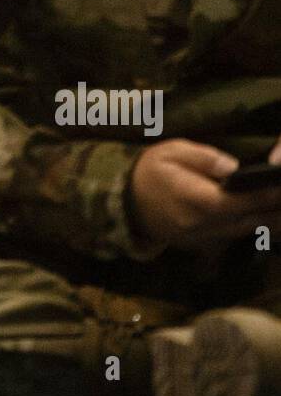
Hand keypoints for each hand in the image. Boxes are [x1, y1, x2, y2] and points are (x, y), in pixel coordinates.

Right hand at [129, 138, 280, 249]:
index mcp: (195, 199)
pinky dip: (259, 226)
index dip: (265, 195)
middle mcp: (204, 224)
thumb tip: (234, 167)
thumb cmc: (151, 172)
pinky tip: (272, 216)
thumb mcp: (171, 152)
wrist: (129, 205)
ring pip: (248, 230)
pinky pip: (238, 235)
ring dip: (272, 219)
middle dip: (274, 208)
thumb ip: (203, 158)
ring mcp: (206, 238)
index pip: (238, 200)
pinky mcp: (207, 244)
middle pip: (250, 219)